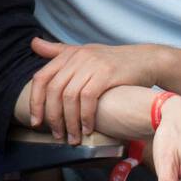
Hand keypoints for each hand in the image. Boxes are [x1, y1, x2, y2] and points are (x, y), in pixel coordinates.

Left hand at [28, 37, 154, 143]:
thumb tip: (33, 43)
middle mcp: (77, 58)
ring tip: (73, 137)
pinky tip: (88, 129)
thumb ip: (59, 51)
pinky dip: (85, 117)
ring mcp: (92, 65)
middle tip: (57, 134)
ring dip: (69, 121)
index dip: (35, 102)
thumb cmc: (115, 61)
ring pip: (69, 97)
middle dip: (52, 116)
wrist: (147, 60)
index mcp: (68, 54)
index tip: (37, 122)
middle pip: (53, 90)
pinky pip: (88, 98)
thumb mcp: (86, 52)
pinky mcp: (107, 74)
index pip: (41, 79)